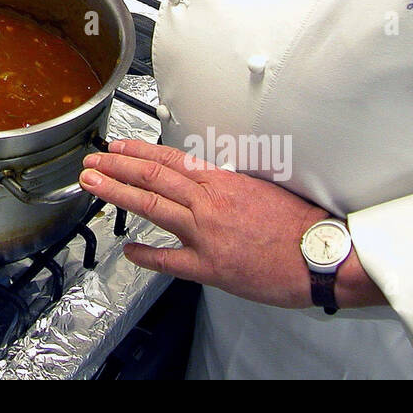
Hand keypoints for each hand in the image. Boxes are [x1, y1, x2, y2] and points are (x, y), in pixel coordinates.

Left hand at [80, 140, 385, 309]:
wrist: (320, 253)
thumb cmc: (299, 223)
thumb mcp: (260, 187)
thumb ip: (227, 184)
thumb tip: (205, 180)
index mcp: (222, 180)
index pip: (170, 158)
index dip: (139, 151)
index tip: (117, 147)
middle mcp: (209, 202)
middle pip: (152, 177)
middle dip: (117, 167)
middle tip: (91, 162)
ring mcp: (206, 233)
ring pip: (153, 206)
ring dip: (119, 193)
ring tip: (94, 186)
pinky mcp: (210, 266)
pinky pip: (169, 259)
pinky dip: (146, 254)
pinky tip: (128, 250)